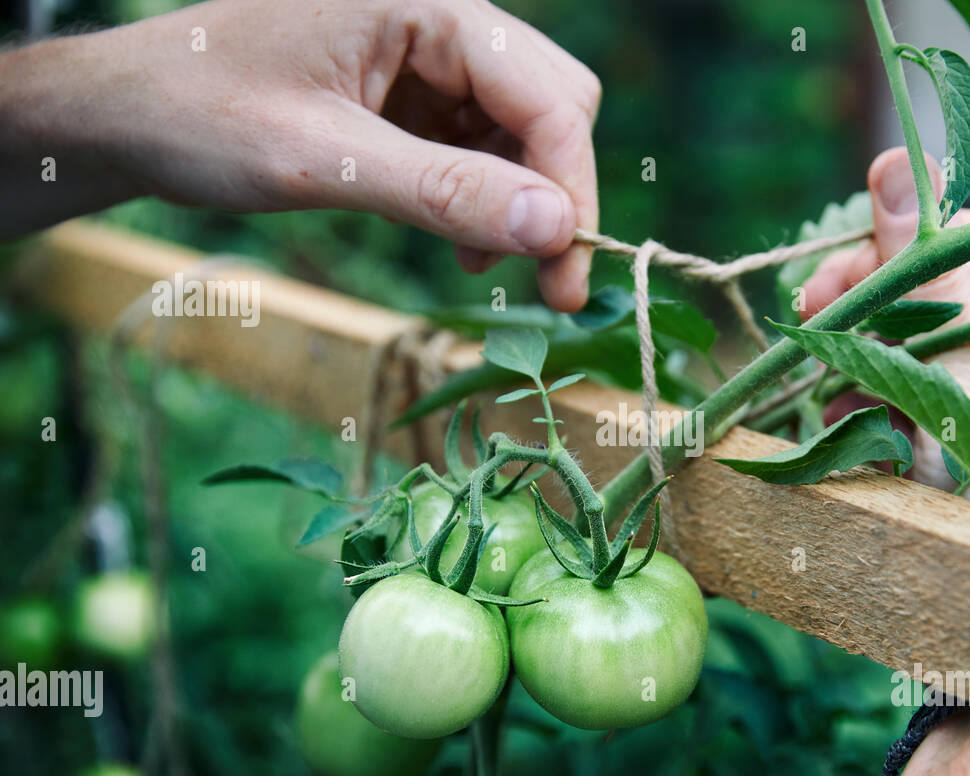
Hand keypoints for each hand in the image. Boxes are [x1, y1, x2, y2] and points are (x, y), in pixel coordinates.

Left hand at [0, 0, 599, 310]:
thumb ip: (446, 191)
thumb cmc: (200, 116)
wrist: (125, 113)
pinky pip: (482, 137)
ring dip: (517, 199)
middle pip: (552, 102)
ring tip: (475, 259)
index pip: (550, 95)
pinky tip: (454, 234)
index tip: (567, 281)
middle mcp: (438, 11)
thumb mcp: (325, 161)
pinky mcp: (412, 83)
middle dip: (551, 193)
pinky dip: (482, 191)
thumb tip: (556, 231)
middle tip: (541, 281)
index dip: (570, 191)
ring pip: (524, 126)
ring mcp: (426, 47)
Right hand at [802, 148, 969, 541]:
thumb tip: (896, 162)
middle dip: (866, 305)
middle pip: (932, 290)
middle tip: (805, 314)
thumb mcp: (957, 375)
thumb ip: (922, 276)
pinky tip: (839, 429)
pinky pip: (900, 400)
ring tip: (824, 393)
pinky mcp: (955, 447)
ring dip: (854, 360)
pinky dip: (862, 408)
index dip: (896, 248)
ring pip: (904, 346)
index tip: (828, 281)